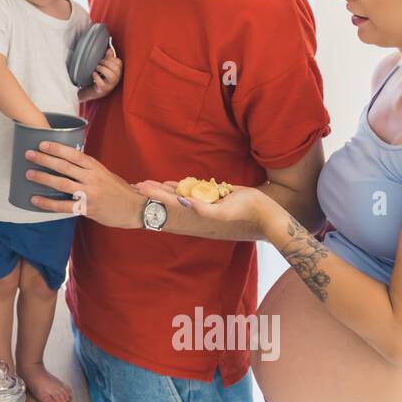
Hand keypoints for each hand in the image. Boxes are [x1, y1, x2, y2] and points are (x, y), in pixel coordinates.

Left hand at [23, 141, 144, 228]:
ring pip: (62, 183)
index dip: (57, 148)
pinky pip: (63, 206)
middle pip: (64, 166)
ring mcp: (89, 193)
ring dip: (43, 178)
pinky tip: (35, 200)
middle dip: (44, 159)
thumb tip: (68, 162)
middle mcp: (92, 178)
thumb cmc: (119, 191)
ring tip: (29, 174)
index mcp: (96, 167)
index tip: (43, 143)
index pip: (74, 154)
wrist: (134, 209)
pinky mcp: (87, 208)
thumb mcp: (106, 174)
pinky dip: (48, 202)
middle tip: (29, 155)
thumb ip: (88, 169)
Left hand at [88, 46, 122, 97]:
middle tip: (99, 63)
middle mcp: (116, 79)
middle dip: (106, 62)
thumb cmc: (102, 77)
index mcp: (118, 72)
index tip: (104, 59)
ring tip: (96, 68)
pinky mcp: (103, 89)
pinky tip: (94, 74)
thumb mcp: (106, 66)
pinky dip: (96, 76)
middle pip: (116, 68)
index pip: (119, 63)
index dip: (111, 59)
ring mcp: (110, 85)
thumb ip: (108, 58)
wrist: (95, 90)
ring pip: (111, 75)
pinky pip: (101, 83)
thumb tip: (109, 49)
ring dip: (102, 69)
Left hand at [133, 179, 282, 240]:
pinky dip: (179, 188)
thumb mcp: (226, 212)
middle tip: (135, 185)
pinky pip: (191, 194)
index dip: (154, 197)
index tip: (139, 188)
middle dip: (153, 193)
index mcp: (197, 218)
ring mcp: (204, 209)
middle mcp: (197, 215)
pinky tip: (170, 183)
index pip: (169, 206)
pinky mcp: (212, 202)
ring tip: (146, 184)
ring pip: (178, 197)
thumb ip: (204, 210)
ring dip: (162, 190)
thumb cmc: (248, 213)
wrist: (267, 215)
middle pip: (169, 202)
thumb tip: (184, 203)